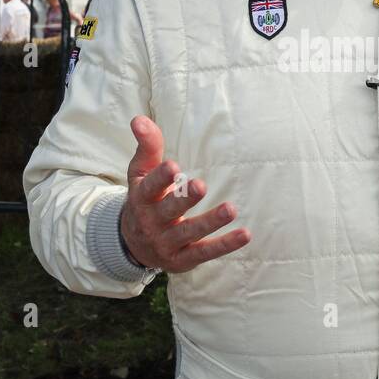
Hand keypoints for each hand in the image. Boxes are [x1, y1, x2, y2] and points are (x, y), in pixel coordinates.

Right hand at [119, 115, 250, 272]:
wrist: (133, 244)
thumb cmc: (144, 199)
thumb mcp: (141, 173)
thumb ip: (148, 147)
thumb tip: (139, 118)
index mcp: (141, 198)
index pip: (149, 188)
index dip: (160, 178)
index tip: (173, 166)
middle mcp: (152, 222)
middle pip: (168, 211)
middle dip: (184, 200)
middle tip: (201, 186)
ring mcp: (167, 243)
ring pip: (189, 233)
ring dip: (210, 222)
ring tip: (231, 209)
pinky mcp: (183, 259)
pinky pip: (205, 253)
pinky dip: (225, 245)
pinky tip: (245, 234)